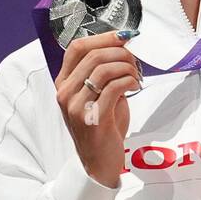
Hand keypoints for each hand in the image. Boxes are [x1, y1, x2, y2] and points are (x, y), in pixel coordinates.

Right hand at [54, 30, 142, 187]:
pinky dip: (129, 81)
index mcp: (63, 83)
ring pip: (104, 69)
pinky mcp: (92, 118)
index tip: (123, 36)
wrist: (99, 163)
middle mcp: (65, 93)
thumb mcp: (98, 96)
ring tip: (136, 75)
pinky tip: (135, 86)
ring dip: (127, 67)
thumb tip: (122, 47)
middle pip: (92, 55)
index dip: (102, 37)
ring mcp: (76, 106)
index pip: (76, 48)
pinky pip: (113, 87)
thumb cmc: (102, 128)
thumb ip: (103, 73)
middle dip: (120, 53)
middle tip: (134, 61)